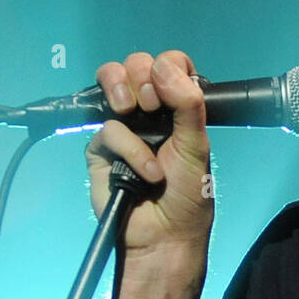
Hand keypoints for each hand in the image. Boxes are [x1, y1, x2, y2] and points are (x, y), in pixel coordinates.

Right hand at [86, 50, 212, 253]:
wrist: (165, 234)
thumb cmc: (187, 194)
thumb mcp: (197, 146)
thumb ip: (187, 104)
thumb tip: (162, 67)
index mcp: (176, 108)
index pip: (168, 65)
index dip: (167, 67)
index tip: (171, 92)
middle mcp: (148, 112)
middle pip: (135, 64)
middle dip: (141, 75)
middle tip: (152, 104)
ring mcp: (123, 127)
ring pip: (111, 81)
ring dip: (123, 87)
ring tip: (133, 110)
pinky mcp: (101, 148)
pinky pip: (108, 129)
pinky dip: (129, 149)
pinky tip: (145, 171)